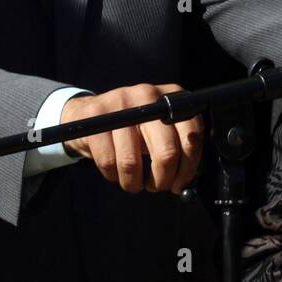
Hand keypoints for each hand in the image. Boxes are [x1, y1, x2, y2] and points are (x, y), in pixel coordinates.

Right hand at [60, 84, 202, 193]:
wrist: (89, 115)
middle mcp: (148, 95)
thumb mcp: (159, 129)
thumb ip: (177, 145)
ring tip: (134, 182)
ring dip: (134, 183)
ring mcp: (120, 104)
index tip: (179, 183)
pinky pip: (108, 162)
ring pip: (132, 162)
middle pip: (166, 152)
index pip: (192, 137)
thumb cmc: (133, 128)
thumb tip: (187, 179)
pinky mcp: (96, 118)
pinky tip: (116, 171)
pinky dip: (113, 175)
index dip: (188, 168)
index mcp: (171, 98)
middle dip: (162, 180)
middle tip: (157, 186)